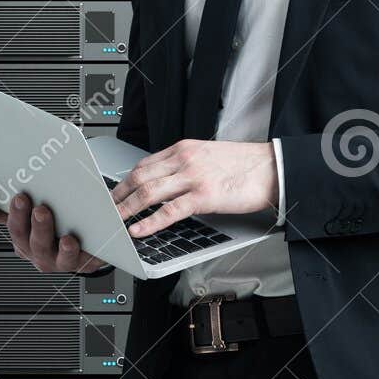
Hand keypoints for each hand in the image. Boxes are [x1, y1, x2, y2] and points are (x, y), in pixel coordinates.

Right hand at [0, 193, 109, 274]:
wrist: (93, 233)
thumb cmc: (54, 222)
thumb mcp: (23, 215)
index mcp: (24, 242)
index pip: (15, 229)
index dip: (16, 215)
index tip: (19, 197)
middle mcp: (41, 255)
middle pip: (34, 243)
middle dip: (36, 226)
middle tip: (39, 207)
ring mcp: (63, 261)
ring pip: (58, 256)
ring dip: (59, 243)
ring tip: (62, 228)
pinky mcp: (87, 263)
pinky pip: (83, 262)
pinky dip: (78, 252)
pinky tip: (75, 240)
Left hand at [109, 139, 277, 237]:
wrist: (273, 168)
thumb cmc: (244, 165)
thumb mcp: (207, 156)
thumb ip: (184, 165)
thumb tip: (165, 182)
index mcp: (183, 149)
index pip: (143, 164)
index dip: (124, 181)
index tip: (113, 193)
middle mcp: (184, 159)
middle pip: (139, 176)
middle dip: (118, 195)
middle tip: (105, 209)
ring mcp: (193, 176)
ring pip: (148, 192)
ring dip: (126, 208)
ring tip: (114, 221)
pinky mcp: (204, 195)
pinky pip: (170, 210)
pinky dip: (150, 221)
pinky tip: (138, 229)